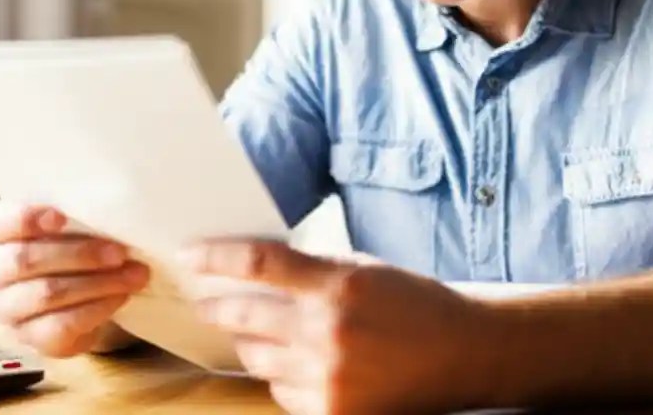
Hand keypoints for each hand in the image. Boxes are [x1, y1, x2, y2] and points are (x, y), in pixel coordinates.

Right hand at [0, 201, 149, 356]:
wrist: (81, 293)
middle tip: (120, 251)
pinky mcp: (30, 338)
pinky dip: (97, 309)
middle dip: (79, 254)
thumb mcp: (68, 222)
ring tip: (134, 274)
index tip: (62, 217)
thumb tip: (110, 213)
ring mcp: (5, 309)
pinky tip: (121, 296)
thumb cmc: (72, 244)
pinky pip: (61, 326)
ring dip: (97, 283)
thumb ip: (75, 213)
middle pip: (24, 261)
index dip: (26, 219)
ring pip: (46, 294)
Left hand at [178, 239, 493, 414]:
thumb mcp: (363, 270)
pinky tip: (309, 366)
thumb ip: (312, 270)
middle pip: (243, 315)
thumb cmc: (414, 303)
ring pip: (257, 358)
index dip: (216, 257)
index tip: (189, 254)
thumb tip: (252, 268)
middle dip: (217, 308)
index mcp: (338, 285)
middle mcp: (328, 332)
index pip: (258, 262)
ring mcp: (328, 377)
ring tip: (269, 335)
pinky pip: (282, 393)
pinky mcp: (333, 413)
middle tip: (205, 303)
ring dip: (254, 344)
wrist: (463, 353)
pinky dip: (286, 378)